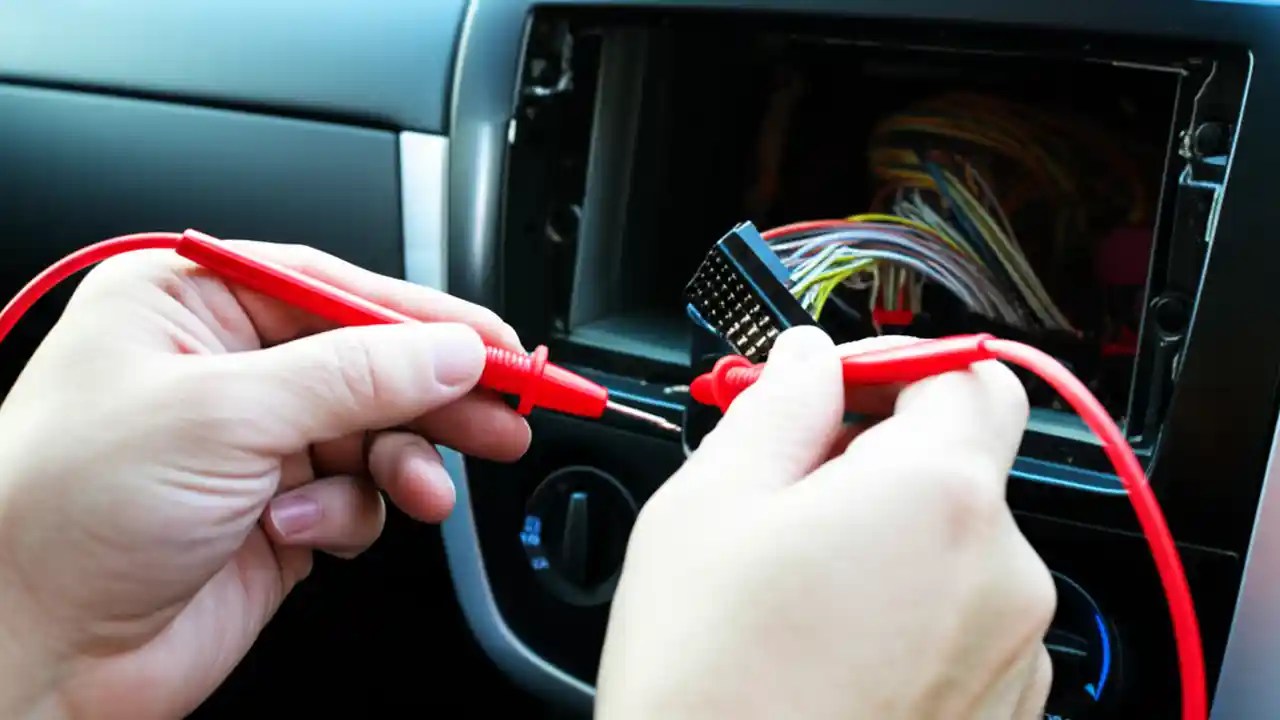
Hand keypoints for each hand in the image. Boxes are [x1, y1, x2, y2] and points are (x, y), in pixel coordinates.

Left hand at [0, 242, 530, 717]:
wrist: (31, 652)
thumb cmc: (64, 513)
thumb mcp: (223, 416)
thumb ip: (355, 377)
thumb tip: (450, 352)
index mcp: (191, 304)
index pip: (340, 289)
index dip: (429, 319)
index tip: (502, 347)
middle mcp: (225, 367)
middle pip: (371, 361)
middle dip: (439, 395)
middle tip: (509, 414)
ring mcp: (254, 443)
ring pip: (376, 434)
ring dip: (401, 465)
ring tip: (423, 490)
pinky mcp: (276, 511)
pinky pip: (357, 498)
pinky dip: (350, 518)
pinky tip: (306, 531)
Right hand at [597, 327, 1054, 718]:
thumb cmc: (706, 682)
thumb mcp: (707, 506)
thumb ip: (776, 405)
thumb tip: (807, 358)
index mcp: (936, 495)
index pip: (964, 374)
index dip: (893, 364)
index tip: (834, 386)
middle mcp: (1003, 571)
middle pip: (964, 461)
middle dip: (884, 452)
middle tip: (791, 486)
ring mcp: (1012, 651)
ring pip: (962, 543)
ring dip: (893, 534)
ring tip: (799, 582)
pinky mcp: (1002, 710)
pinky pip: (968, 619)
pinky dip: (914, 606)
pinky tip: (832, 641)